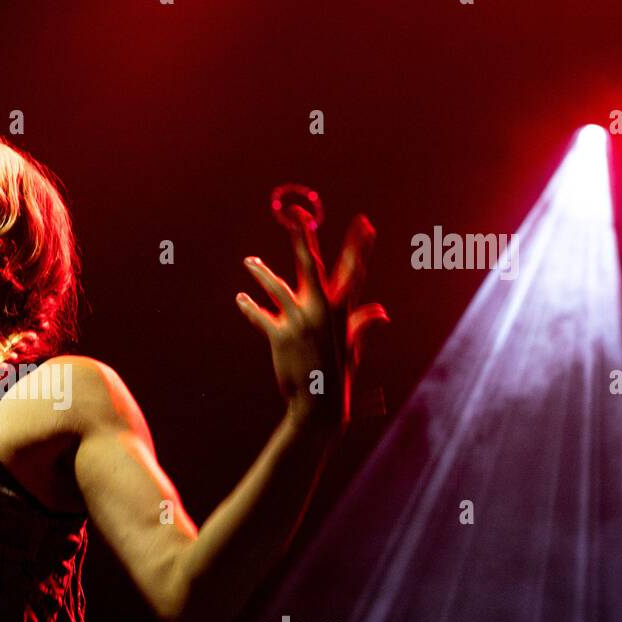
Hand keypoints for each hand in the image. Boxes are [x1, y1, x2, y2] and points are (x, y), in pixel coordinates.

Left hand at [235, 206, 388, 431]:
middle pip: (311, 266)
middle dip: (303, 240)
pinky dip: (249, 307)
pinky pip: (260, 315)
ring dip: (261, 273)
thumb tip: (381, 313)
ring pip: (277, 287)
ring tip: (249, 262)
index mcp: (343, 311)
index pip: (353, 272)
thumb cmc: (336, 375)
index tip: (365, 224)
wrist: (319, 404)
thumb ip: (362, 325)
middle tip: (297, 217)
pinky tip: (240, 299)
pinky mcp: (280, 335)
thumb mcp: (352, 347)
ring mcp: (300, 321)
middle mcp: (322, 311)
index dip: (359, 247)